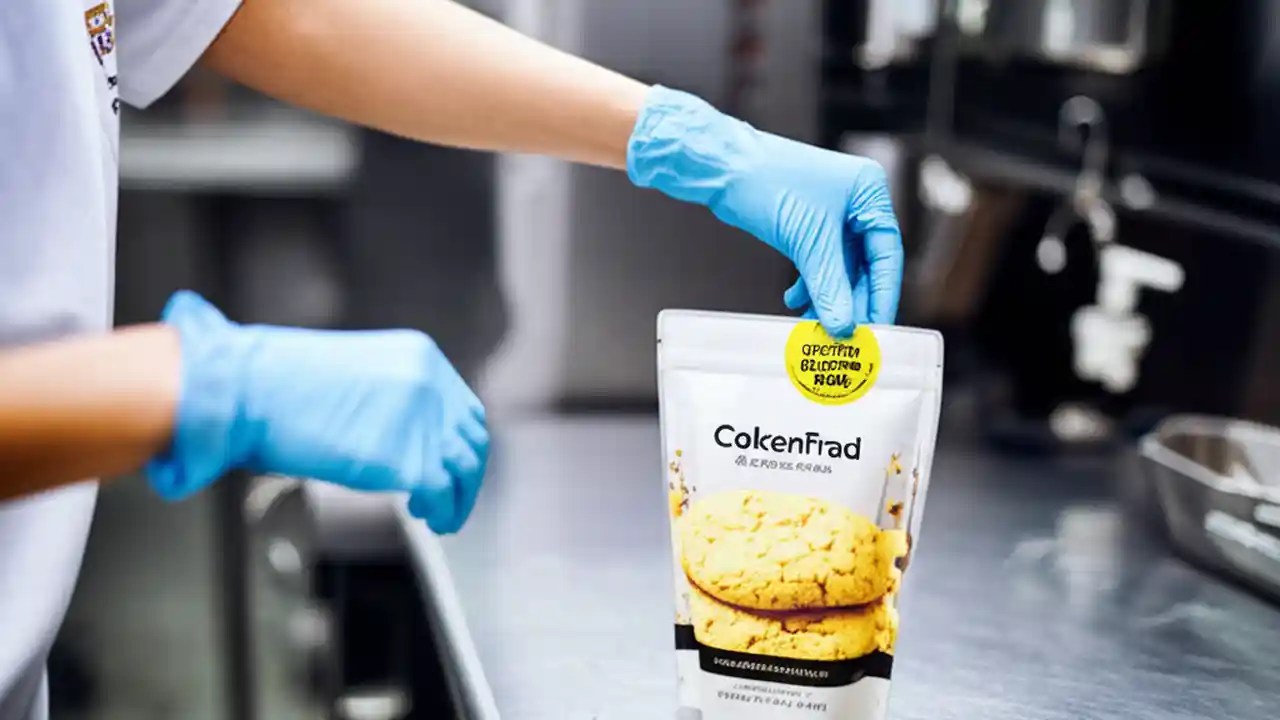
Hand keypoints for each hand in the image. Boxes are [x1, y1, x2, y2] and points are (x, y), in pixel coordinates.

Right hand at [146, 292, 487, 533]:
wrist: (247, 390)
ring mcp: (423, 421)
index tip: (452, 466)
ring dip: (458, 498)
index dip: (461, 443)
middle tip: (451, 500)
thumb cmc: (278, 385)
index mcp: (421, 356)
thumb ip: (391, 398)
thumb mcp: (354, 375)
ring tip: (440, 517)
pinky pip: (441, 493)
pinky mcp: (408, 460)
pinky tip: (427, 518)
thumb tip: (401, 435)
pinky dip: (442, 511)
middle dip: (467, 475)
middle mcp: (431, 385)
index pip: (463, 407)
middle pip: (473, 438)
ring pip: (466, 468)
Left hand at [626, 86, 903, 336]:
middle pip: (864, 264)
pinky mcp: (807, 223)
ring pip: (839, 267)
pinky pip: (818, 262)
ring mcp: (831, 212)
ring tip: (815, 325)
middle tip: (845, 335)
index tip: (877, 328)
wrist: (722, 167)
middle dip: (852, 301)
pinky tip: (794, 301)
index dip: (882, 295)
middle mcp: (856, 200)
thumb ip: (829, 286)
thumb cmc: (766, 182)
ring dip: (828, 297)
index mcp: (869, 191)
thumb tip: (844, 325)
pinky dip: (809, 284)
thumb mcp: (806, 241)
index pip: (887, 254)